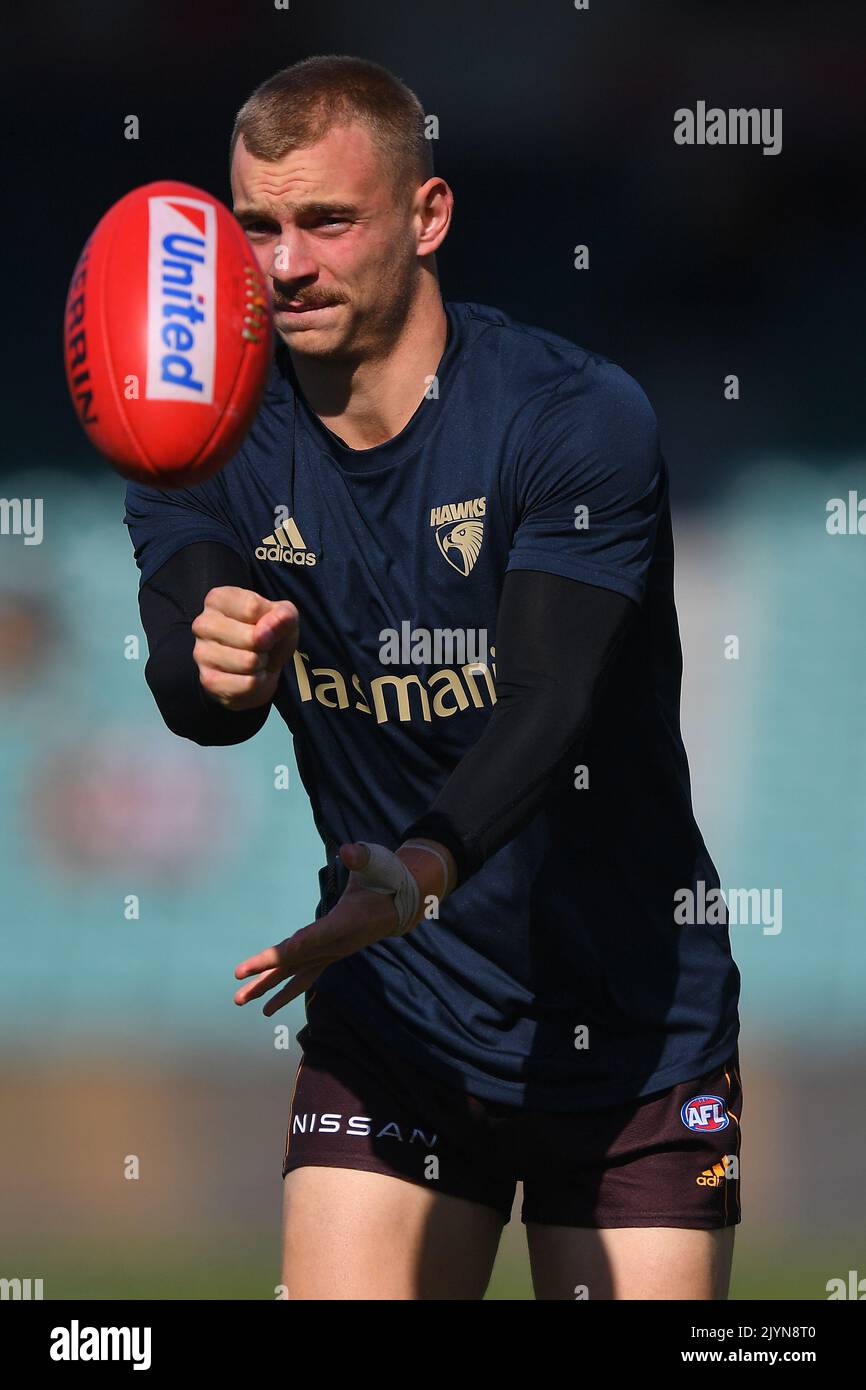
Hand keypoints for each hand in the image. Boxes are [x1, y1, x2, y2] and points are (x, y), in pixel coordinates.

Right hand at [191, 586, 297, 710]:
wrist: (260, 669)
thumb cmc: (268, 634)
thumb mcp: (284, 617)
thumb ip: (282, 616)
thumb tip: (265, 632)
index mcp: (217, 599)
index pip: (252, 608)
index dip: (271, 622)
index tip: (268, 625)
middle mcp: (202, 623)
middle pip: (250, 637)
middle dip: (266, 646)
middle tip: (261, 646)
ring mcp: (201, 653)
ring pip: (248, 662)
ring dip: (261, 665)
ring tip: (255, 660)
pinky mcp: (207, 680)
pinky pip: (247, 683)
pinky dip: (258, 682)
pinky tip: (249, 675)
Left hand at [233, 840, 453, 1015]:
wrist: (405, 904)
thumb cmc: (387, 878)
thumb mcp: (377, 863)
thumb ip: (362, 857)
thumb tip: (349, 851)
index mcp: (346, 922)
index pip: (316, 936)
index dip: (295, 946)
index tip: (272, 957)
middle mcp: (338, 944)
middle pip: (297, 959)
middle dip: (267, 970)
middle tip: (238, 980)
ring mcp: (334, 952)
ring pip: (297, 972)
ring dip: (268, 987)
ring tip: (240, 1000)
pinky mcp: (330, 954)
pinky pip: (304, 974)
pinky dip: (285, 986)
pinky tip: (267, 1002)